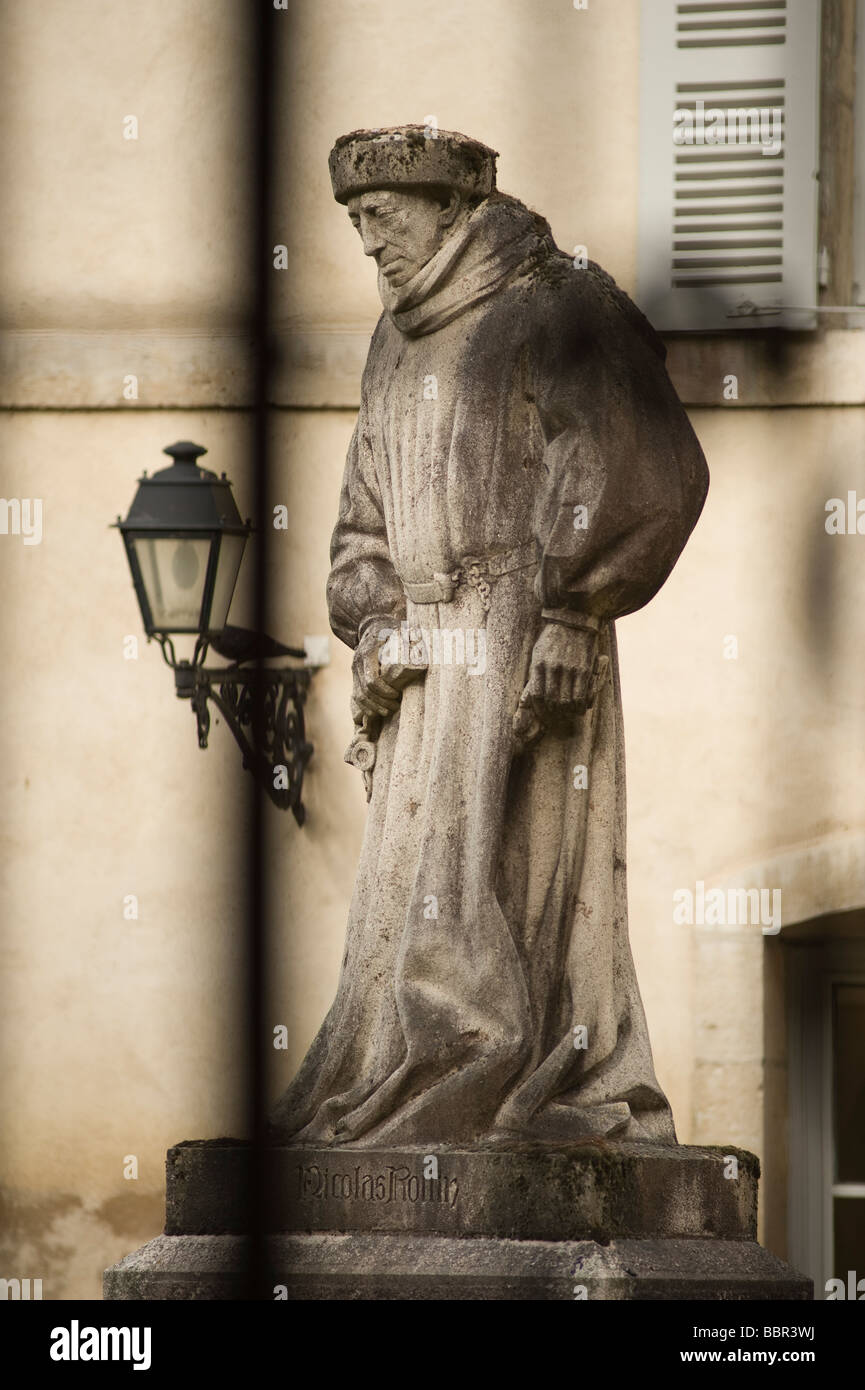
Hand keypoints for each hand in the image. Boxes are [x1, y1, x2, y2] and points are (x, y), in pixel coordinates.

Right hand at [351, 619, 427, 722]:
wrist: (372, 624)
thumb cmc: (390, 628)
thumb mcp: (401, 629)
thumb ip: (412, 637)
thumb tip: (425, 646)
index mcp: (368, 652)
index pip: (372, 680)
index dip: (384, 692)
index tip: (396, 695)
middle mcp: (358, 662)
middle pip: (365, 691)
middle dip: (380, 702)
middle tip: (395, 706)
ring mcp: (355, 669)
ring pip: (359, 696)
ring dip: (373, 707)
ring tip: (388, 711)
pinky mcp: (355, 675)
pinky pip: (355, 695)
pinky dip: (364, 707)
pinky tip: (375, 712)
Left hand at [513, 622, 601, 748]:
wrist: (574, 619)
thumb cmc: (554, 636)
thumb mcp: (538, 651)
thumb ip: (536, 672)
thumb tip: (532, 693)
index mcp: (539, 665)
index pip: (536, 696)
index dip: (540, 709)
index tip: (543, 712)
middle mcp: (553, 669)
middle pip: (552, 702)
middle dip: (554, 713)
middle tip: (556, 716)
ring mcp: (569, 670)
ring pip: (567, 702)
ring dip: (567, 712)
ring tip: (568, 714)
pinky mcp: (584, 670)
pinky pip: (581, 696)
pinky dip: (580, 707)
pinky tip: (580, 708)